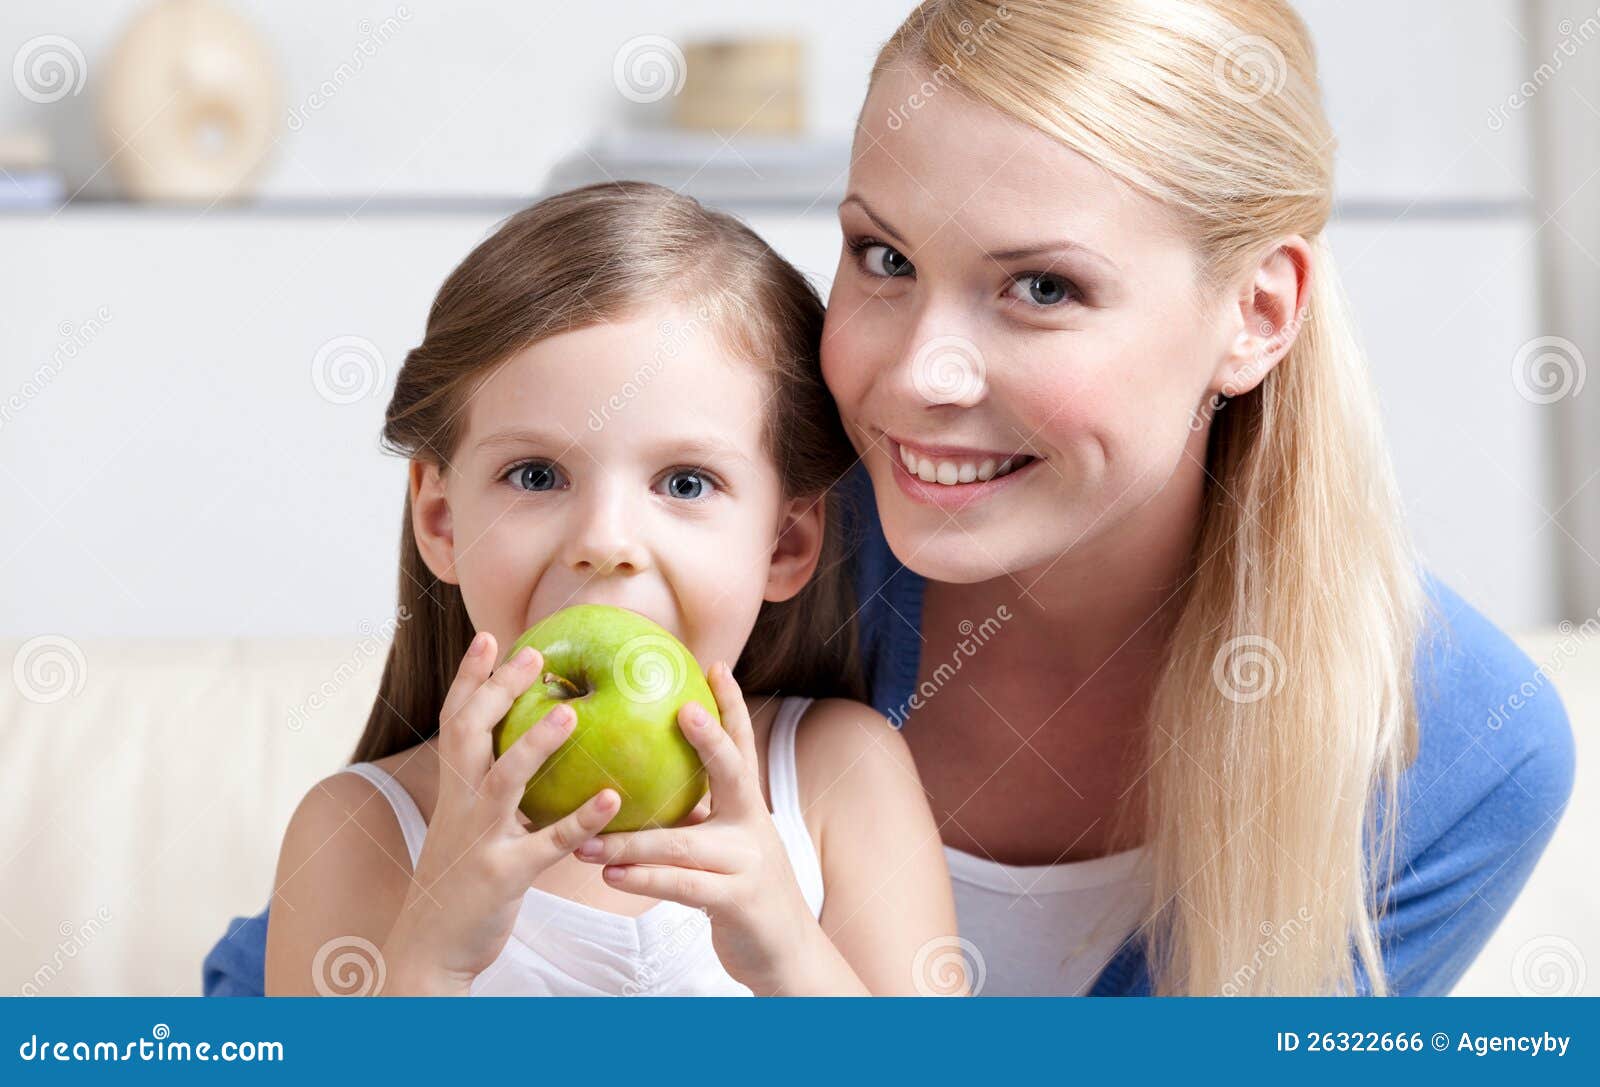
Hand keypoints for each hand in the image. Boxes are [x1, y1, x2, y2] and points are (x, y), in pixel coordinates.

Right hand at [381, 631, 621, 993]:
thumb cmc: (457, 883)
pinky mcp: (503, 876)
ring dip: (536, 744)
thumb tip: (532, 755)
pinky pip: (547, 844)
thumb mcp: (466, 828)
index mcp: (453, 791)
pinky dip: (580, 821)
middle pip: (470, 734)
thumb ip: (491, 793)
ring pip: (504, 782)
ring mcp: (479, 840)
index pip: (454, 722)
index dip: (469, 679)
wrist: (427, 950)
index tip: (490, 637)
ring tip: (573, 713)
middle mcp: (460, 806)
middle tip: (533, 653)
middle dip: (498, 691)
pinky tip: (614, 800)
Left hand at [571, 662, 820, 993]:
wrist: (784, 954)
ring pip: (684, 841)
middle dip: (711, 738)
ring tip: (588, 837)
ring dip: (631, 839)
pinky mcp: (737, 902)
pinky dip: (644, 879)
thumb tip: (640, 779)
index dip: (731, 706)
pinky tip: (610, 875)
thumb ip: (696, 814)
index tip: (714, 665)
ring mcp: (747, 864)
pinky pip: (683, 886)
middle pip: (734, 772)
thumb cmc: (741, 892)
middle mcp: (753, 827)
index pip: (742, 747)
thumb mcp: (726, 845)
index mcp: (747, 808)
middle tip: (683, 710)